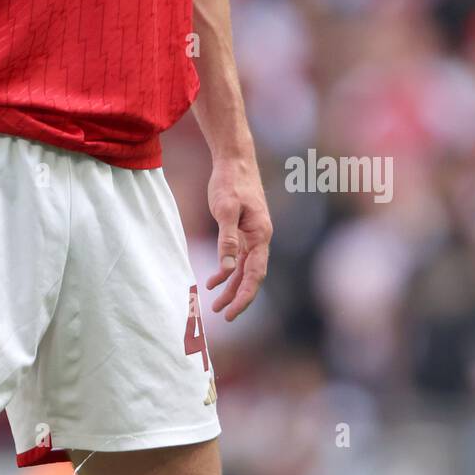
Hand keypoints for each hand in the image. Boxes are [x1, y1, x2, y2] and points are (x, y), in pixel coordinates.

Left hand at [204, 147, 271, 321]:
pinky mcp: (244, 230)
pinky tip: (214, 280)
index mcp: (260, 234)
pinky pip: (239, 257)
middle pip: (252, 275)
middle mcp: (260, 237)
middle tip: (221, 315)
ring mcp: (253, 234)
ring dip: (232, 287)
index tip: (231, 313)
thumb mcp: (225, 209)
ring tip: (215, 304)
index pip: (255, 274)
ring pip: (245, 269)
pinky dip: (228, 270)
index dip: (244, 296)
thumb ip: (227, 239)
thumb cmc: (230, 181)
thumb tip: (228, 269)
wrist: (234, 159)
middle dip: (238, 297)